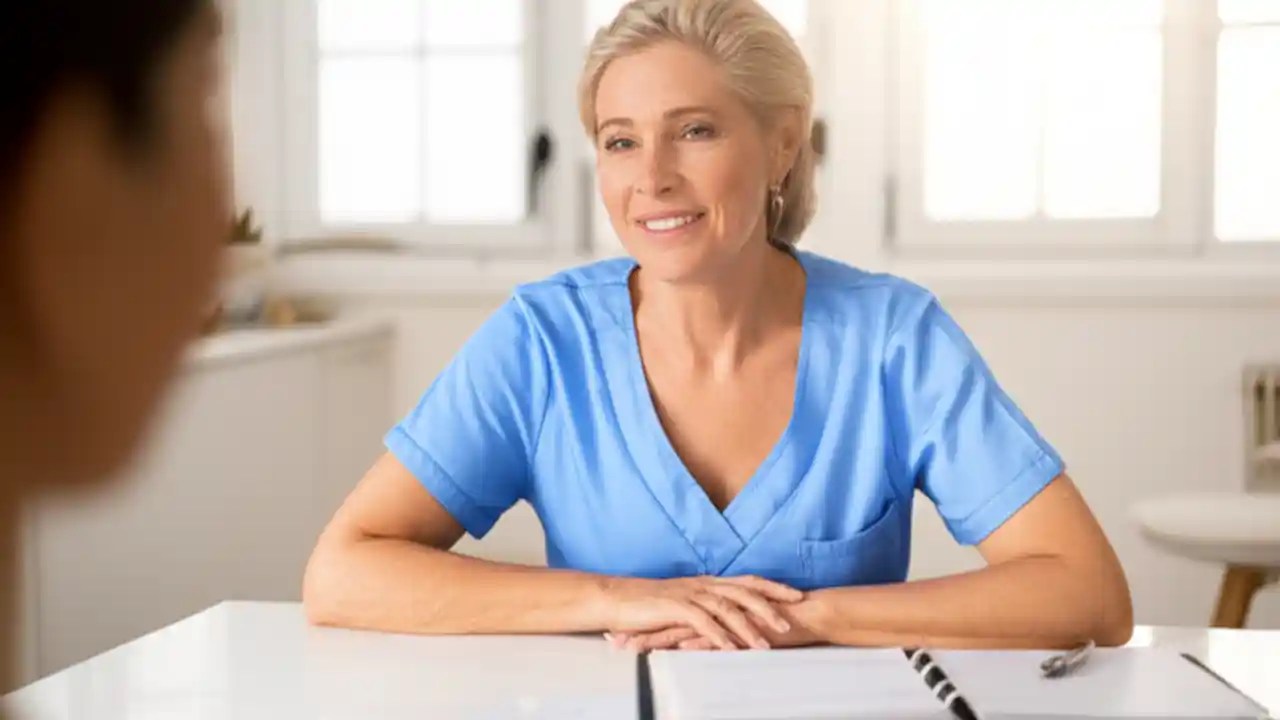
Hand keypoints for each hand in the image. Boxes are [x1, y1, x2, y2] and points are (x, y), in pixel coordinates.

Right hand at [602, 575, 802, 650]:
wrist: (617, 598)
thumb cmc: (649, 604)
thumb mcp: (684, 603)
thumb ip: (706, 608)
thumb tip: (729, 619)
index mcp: (707, 582)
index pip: (747, 581)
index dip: (773, 587)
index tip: (796, 595)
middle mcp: (702, 584)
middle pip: (743, 591)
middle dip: (769, 606)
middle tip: (790, 623)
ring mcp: (689, 593)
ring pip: (726, 607)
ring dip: (747, 626)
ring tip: (764, 644)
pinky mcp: (674, 606)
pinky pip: (701, 621)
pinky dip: (717, 634)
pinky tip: (729, 648)